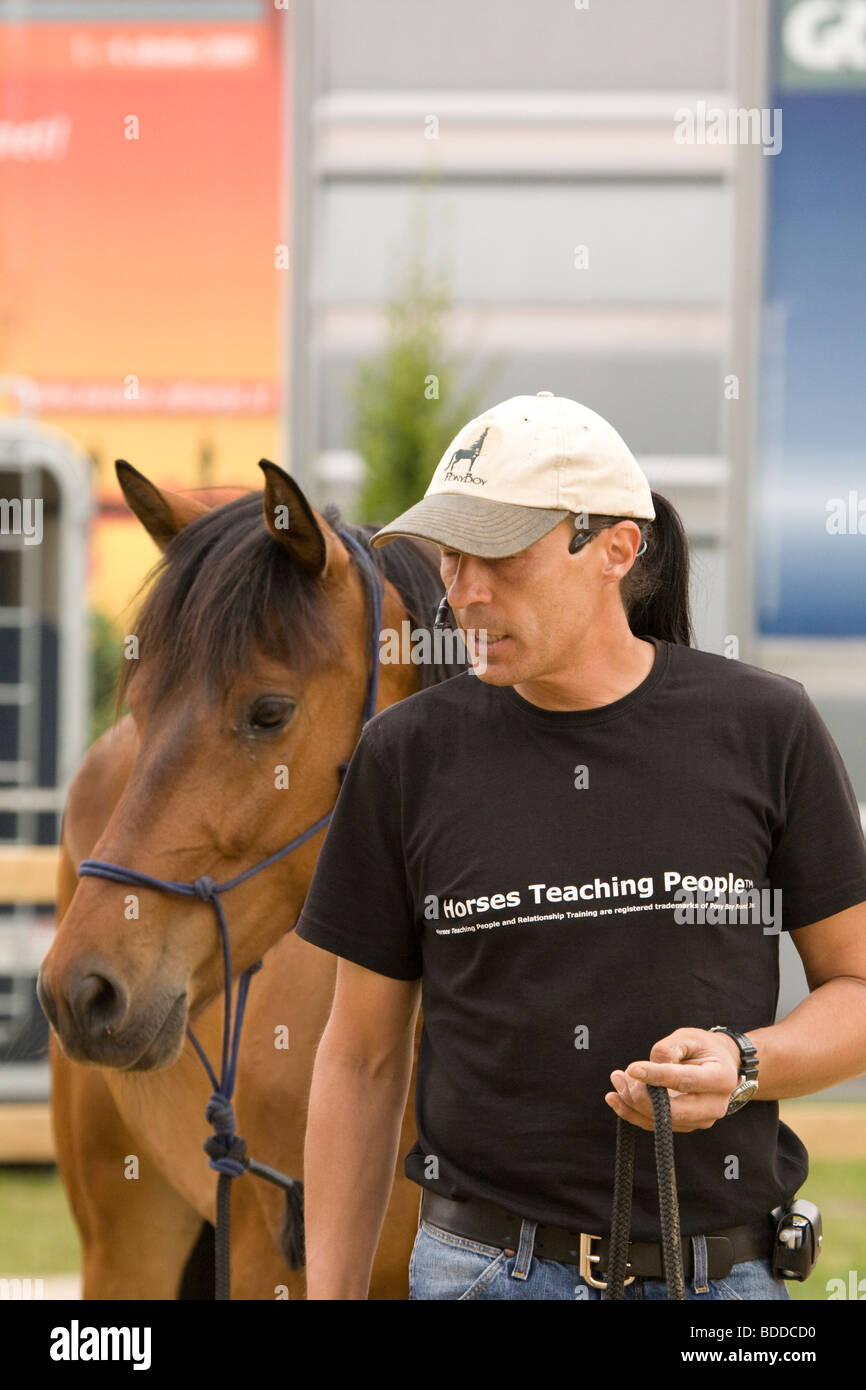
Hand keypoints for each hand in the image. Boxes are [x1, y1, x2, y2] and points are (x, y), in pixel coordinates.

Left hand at [604, 1027, 740, 1132]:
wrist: (720, 1065)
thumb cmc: (703, 1047)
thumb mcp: (689, 1038)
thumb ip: (669, 1049)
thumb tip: (648, 1067)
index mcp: (721, 1078)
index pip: (685, 1081)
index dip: (657, 1076)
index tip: (632, 1069)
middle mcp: (714, 1105)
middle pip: (674, 1111)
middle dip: (641, 1096)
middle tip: (618, 1075)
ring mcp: (701, 1120)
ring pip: (662, 1121)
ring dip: (632, 1103)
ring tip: (617, 1079)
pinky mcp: (686, 1125)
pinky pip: (656, 1125)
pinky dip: (633, 1113)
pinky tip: (615, 1098)